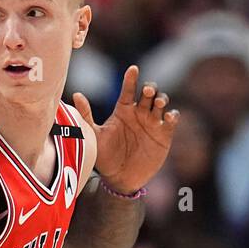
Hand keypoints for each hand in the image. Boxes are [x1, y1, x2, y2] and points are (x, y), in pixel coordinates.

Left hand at [72, 65, 178, 194]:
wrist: (119, 178)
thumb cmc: (105, 156)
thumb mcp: (94, 136)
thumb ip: (86, 115)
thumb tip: (75, 95)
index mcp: (123, 110)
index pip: (128, 90)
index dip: (131, 79)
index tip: (133, 69)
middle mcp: (139, 113)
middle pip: (148, 94)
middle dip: (150, 89)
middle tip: (146, 91)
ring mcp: (152, 123)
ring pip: (161, 104)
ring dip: (161, 99)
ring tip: (157, 103)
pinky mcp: (164, 135)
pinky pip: (171, 121)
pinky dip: (172, 116)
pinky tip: (168, 116)